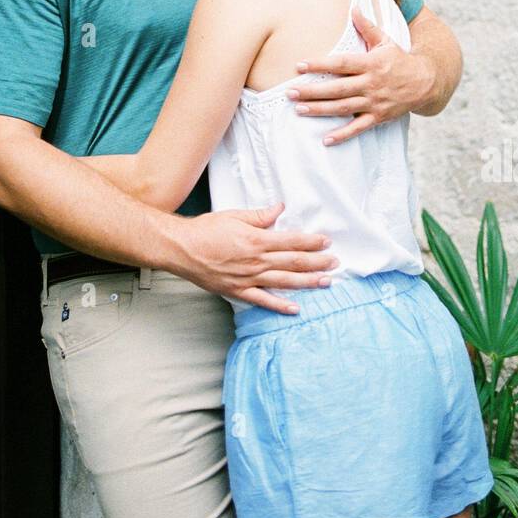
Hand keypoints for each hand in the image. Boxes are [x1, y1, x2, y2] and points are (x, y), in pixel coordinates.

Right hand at [169, 203, 339, 314]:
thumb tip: (280, 209)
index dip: (311, 242)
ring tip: (326, 282)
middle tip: (335, 263)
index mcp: (256, 240)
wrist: (181, 248)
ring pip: (284, 282)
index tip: (326, 242)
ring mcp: (248, 278)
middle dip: (317, 262)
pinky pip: (263, 300)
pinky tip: (295, 308)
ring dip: (307, 283)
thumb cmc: (206, 230)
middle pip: (293, 262)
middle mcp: (256, 261)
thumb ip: (259, 216)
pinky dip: (280, 306)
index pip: (291, 241)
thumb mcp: (234, 216)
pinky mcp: (238, 291)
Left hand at [288, 5, 436, 145]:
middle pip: (337, 88)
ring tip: (298, 109)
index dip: (320, 65)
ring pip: (343, 108)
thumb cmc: (400, 59)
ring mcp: (374, 102)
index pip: (341, 64)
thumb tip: (353, 7)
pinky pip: (358, 128)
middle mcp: (371, 84)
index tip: (299, 65)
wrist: (426, 82)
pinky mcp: (379, 117)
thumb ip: (367, 27)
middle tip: (290, 92)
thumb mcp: (386, 40)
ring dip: (320, 110)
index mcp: (371, 64)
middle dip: (312, 91)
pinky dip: (343, 135)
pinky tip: (325, 140)